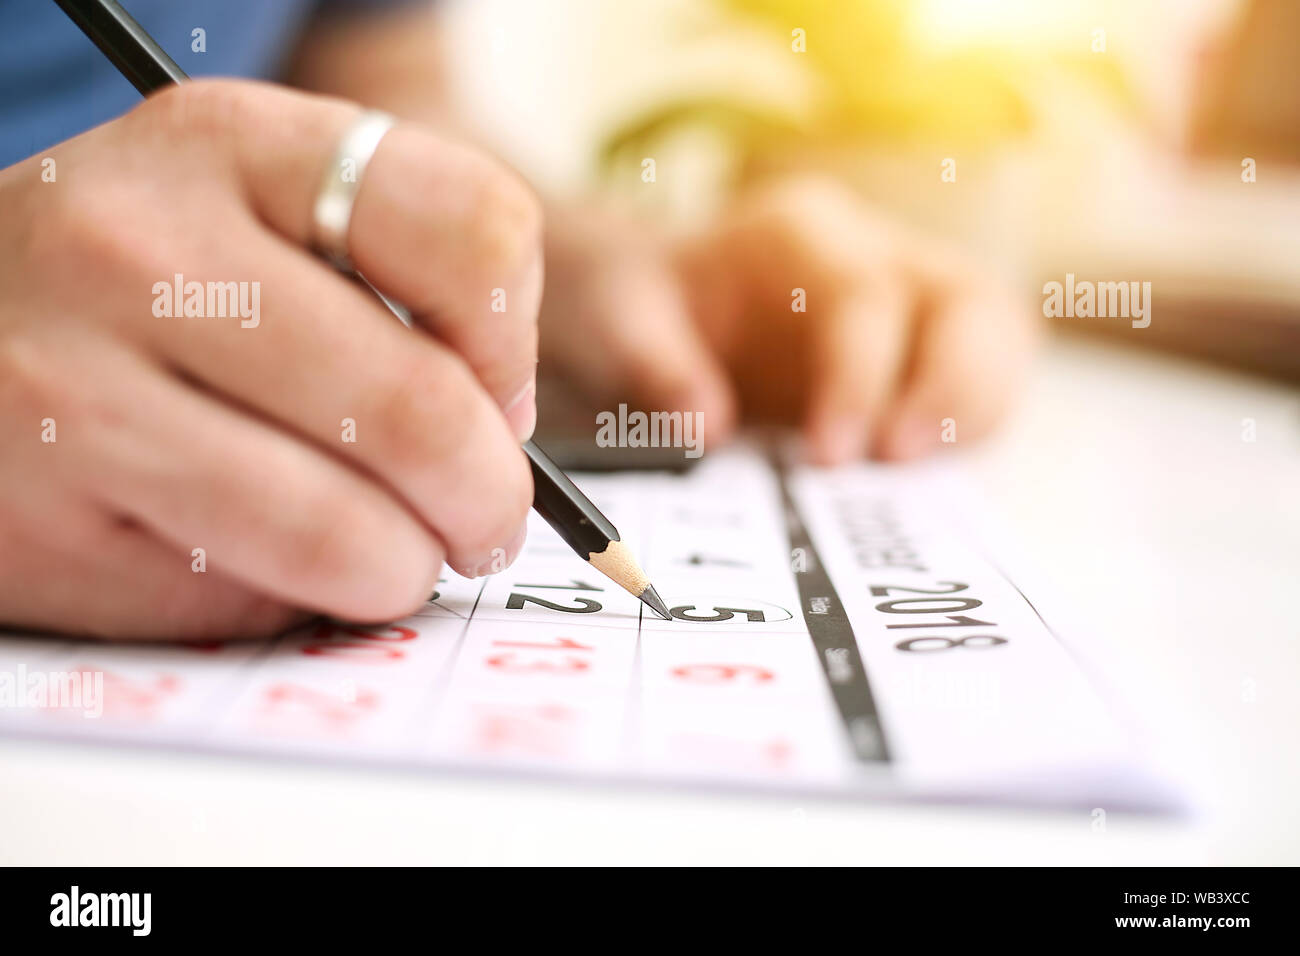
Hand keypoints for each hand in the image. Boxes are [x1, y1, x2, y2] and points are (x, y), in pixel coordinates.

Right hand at [0, 80, 541, 638]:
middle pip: (421, 407)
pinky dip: (302, 598)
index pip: (473, 230)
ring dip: (406, 568)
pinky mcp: (49, 523)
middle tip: (483, 518)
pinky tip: (273, 553)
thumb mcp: (259, 205)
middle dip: (488, 497)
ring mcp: (80, 392)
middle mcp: (143, 253)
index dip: (511, 338)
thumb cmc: (148, 278)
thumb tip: (504, 425)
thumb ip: (397, 275)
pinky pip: (250, 597)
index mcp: (232, 144)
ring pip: (345, 533)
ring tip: (397, 554)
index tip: (493, 390)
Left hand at [540, 176, 1038, 462]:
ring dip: (974, 405)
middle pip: (964, 298)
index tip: (831, 455)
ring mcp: (910, 288)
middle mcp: (871, 247)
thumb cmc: (640, 301)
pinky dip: (973, 419)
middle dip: (947, 386)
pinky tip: (927, 469)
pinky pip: (984, 371)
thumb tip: (704, 427)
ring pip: (993, 329)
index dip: (858, 378)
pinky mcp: (924, 340)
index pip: (863, 294)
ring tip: (922, 472)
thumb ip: (656, 364)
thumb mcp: (619, 319)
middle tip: (897, 462)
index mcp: (800, 232)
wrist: (653, 295)